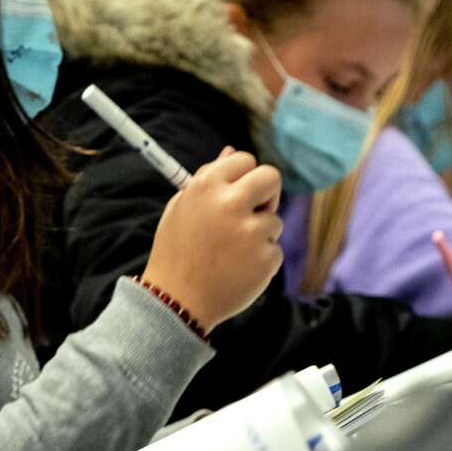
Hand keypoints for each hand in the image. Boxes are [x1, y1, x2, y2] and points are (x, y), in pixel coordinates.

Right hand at [140, 148, 284, 330]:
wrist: (177, 301)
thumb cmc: (177, 251)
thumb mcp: (182, 208)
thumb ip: (208, 177)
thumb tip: (230, 150)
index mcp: (206, 186)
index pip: (245, 159)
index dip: (244, 176)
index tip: (240, 192)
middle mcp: (230, 204)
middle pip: (271, 177)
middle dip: (267, 193)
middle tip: (254, 211)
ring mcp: (250, 232)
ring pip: (274, 220)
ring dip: (260, 233)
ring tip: (232, 252)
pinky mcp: (266, 258)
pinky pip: (274, 249)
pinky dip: (261, 260)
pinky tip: (238, 270)